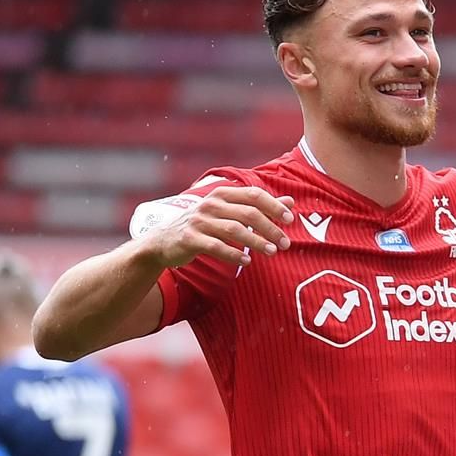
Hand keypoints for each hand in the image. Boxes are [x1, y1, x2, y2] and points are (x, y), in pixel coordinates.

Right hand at [134, 185, 289, 269]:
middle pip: (248, 213)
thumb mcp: (229, 212)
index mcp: (222, 194)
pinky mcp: (190, 238)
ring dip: (256, 241)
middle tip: (284, 244)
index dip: (274, 206)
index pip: (254, 195)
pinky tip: (247, 260)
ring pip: (234, 229)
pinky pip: (216, 246)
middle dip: (270, 228)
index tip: (290, 220)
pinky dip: (233, 253)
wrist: (164, 241)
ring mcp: (199, 221)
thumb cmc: (204, 225)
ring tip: (272, 252)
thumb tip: (291, 202)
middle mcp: (210, 204)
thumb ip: (259, 207)